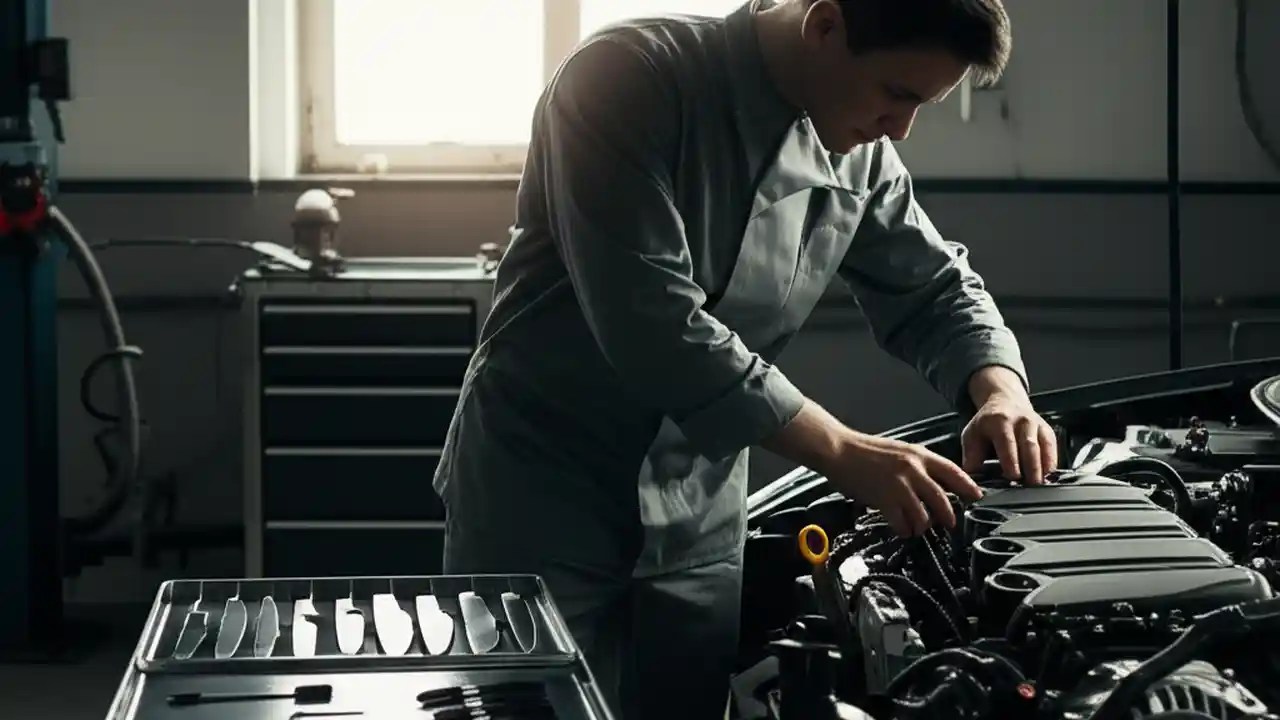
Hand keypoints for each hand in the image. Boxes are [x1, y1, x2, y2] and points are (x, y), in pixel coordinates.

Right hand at [824, 431, 983, 537]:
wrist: (839, 450)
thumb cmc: (864, 450)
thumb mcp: (899, 450)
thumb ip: (917, 464)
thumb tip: (932, 483)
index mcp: (919, 455)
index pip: (953, 472)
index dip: (968, 486)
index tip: (976, 496)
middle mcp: (913, 469)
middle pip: (942, 499)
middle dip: (949, 516)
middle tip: (950, 523)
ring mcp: (899, 485)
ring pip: (923, 515)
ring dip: (922, 526)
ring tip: (917, 528)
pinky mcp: (884, 499)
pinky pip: (902, 523)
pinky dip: (904, 529)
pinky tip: (900, 528)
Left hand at [961, 388, 1058, 484]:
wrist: (1005, 401)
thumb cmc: (987, 423)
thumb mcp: (971, 435)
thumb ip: (971, 457)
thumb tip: (971, 478)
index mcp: (999, 421)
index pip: (1007, 443)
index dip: (1011, 461)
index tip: (1013, 476)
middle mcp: (1021, 421)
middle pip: (1029, 446)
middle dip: (1030, 468)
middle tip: (1029, 486)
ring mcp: (1036, 424)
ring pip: (1043, 447)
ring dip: (1042, 467)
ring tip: (1039, 484)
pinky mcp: (1047, 430)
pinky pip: (1052, 447)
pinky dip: (1051, 462)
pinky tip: (1048, 475)